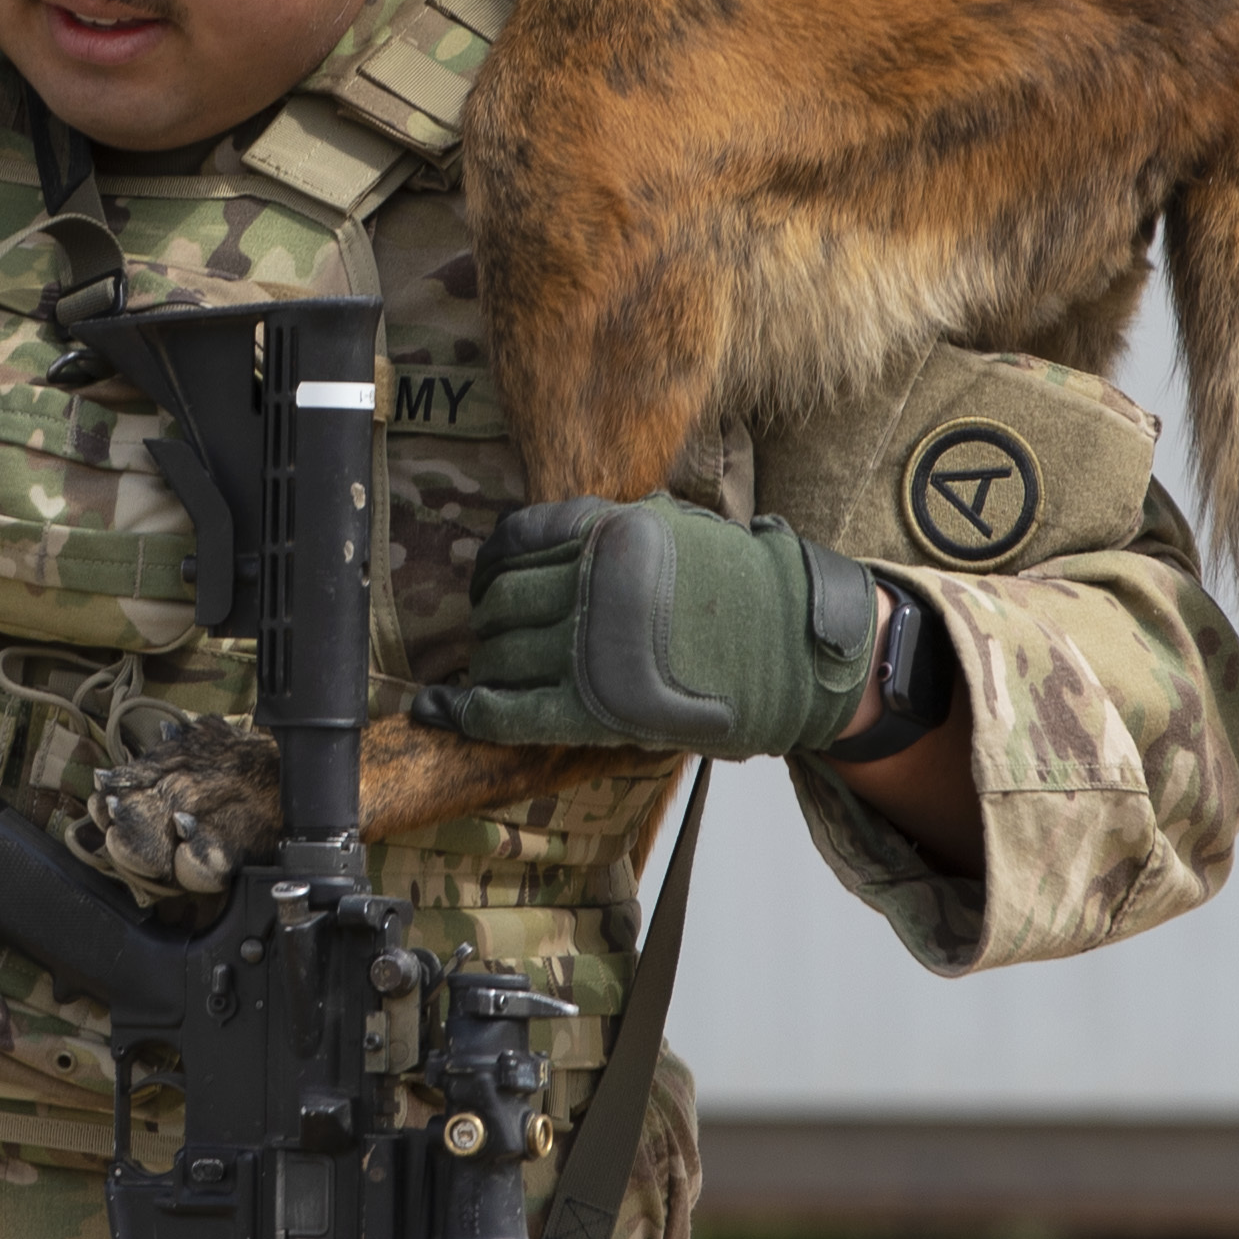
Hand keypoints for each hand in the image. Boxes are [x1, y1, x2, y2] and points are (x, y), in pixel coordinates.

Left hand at [420, 496, 880, 758]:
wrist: (796, 651)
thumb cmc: (739, 595)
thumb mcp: (675, 531)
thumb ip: (608, 531)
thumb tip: (529, 545)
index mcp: (614, 530)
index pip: (516, 538)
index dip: (490, 563)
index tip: (486, 579)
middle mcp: (597, 581)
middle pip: (503, 599)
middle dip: (492, 619)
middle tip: (498, 634)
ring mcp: (594, 645)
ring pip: (499, 650)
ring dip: (488, 663)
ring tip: (493, 672)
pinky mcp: (596, 705)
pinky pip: (504, 706)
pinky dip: (466, 709)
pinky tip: (443, 708)